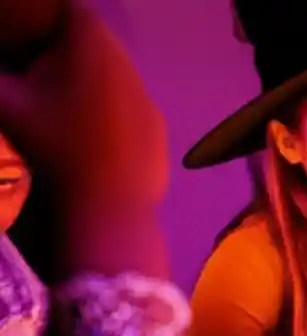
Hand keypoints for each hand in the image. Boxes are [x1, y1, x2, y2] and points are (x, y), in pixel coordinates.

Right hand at [0, 2, 169, 277]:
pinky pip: (125, 107)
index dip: (34, 19)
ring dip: (81, 82)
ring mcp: (146, 96)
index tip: (15, 41)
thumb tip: (0, 76)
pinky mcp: (157, 128)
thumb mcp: (4, 104)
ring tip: (52, 106)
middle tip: (27, 73)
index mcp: (91, 42)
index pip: (63, 10)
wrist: (108, 210)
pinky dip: (104, 111)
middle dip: (55, 51)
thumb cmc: (53, 148)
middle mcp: (126, 62)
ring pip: (109, 74)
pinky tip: (83, 135)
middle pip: (87, 42)